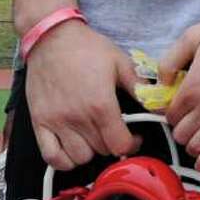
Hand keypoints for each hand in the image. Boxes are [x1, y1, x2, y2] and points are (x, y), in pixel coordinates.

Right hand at [25, 20, 140, 169]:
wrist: (53, 38)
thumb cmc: (88, 48)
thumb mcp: (121, 62)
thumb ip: (140, 87)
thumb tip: (160, 104)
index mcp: (101, 104)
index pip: (119, 144)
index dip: (132, 144)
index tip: (135, 137)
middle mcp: (77, 118)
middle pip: (102, 151)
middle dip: (113, 144)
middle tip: (116, 130)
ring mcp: (56, 123)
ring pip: (78, 158)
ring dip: (91, 152)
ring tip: (96, 136)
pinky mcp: (39, 123)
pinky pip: (51, 157)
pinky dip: (64, 160)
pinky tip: (74, 147)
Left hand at [159, 9, 199, 170]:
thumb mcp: (196, 35)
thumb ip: (171, 59)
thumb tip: (161, 81)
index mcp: (193, 86)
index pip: (169, 116)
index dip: (171, 113)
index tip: (177, 108)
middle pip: (181, 133)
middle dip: (181, 128)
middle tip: (188, 120)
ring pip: (198, 145)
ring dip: (193, 143)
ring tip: (197, 136)